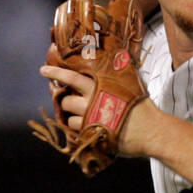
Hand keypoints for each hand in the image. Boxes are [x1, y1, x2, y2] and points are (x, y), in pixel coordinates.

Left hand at [39, 65, 157, 150]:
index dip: (55, 73)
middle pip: (66, 100)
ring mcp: (90, 120)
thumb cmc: (143, 106)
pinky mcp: (91, 136)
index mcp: (98, 86)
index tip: (42, 71)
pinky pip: (77, 133)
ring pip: (69, 118)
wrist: (150, 130)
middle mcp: (90, 102)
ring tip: (87, 119)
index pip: (71, 77)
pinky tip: (90, 129)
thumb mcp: (131, 82)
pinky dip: (80, 131)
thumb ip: (119, 72)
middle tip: (73, 103)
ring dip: (74, 119)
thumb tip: (119, 56)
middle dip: (67, 102)